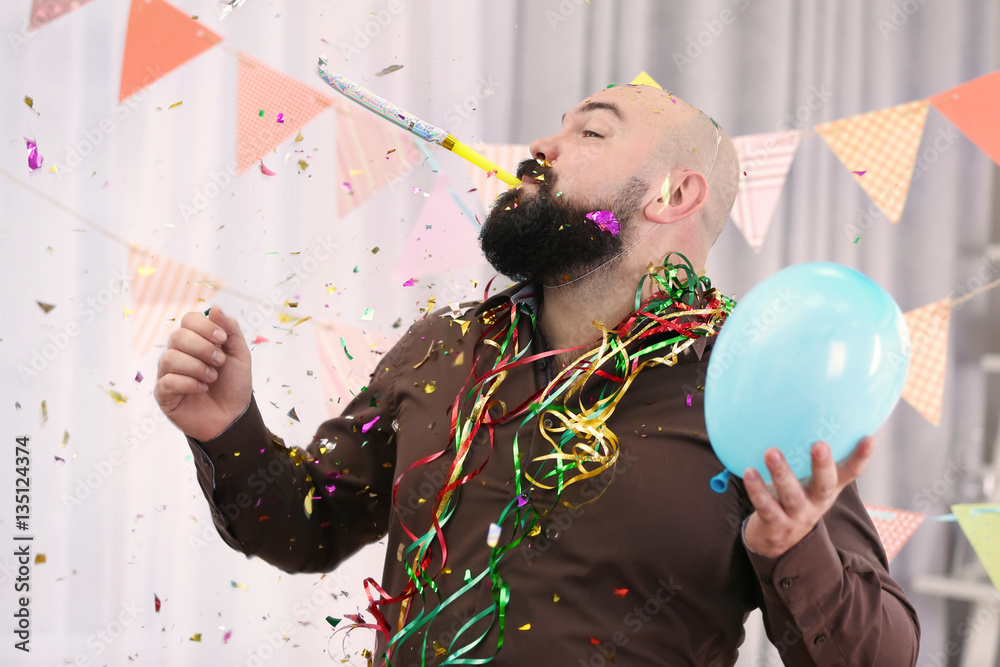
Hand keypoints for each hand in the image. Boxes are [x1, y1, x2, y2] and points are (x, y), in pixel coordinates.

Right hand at [154, 306, 251, 441]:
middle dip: (203, 348)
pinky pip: (167, 380)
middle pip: (177, 336)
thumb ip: (230, 329)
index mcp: (195, 341)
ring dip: (197, 367)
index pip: (188, 319)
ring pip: (170, 357)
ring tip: (212, 379)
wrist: (233, 416)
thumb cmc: (234, 384)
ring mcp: (167, 373)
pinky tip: (202, 390)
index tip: (222, 340)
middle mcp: (178, 353)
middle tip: (220, 362)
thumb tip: (214, 308)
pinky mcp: (162, 393)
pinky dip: (189, 384)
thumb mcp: (240, 354)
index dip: (205, 326)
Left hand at [743, 437, 874, 557]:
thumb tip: (809, 414)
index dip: (861, 458)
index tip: (869, 438)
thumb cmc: (794, 497)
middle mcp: (817, 502)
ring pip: (791, 495)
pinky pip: (766, 506)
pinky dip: (757, 489)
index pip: (850, 473)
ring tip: (771, 452)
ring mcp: (796, 516)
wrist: (778, 540)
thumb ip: (810, 459)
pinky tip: (749, 472)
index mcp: (828, 488)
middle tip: (819, 445)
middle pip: (824, 485)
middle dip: (823, 466)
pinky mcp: (775, 525)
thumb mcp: (809, 481)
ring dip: (782, 473)